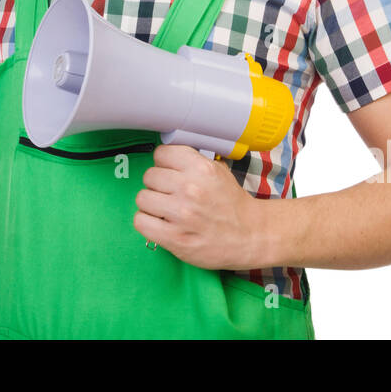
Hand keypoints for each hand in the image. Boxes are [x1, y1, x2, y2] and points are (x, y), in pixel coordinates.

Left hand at [134, 144, 264, 269]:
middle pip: (149, 176)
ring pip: (142, 198)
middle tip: (170, 195)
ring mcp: (181, 214)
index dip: (164, 164)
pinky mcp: (174, 238)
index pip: (161, 154)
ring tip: (166, 210)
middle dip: (158, 185)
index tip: (169, 172)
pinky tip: (160, 224)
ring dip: (151, 205)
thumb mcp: (219, 172)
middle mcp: (190, 188)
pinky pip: (140, 221)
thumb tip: (167, 156)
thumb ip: (193, 161)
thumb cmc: (232, 205)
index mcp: (201, 168)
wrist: (250, 236)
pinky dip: (147, 223)